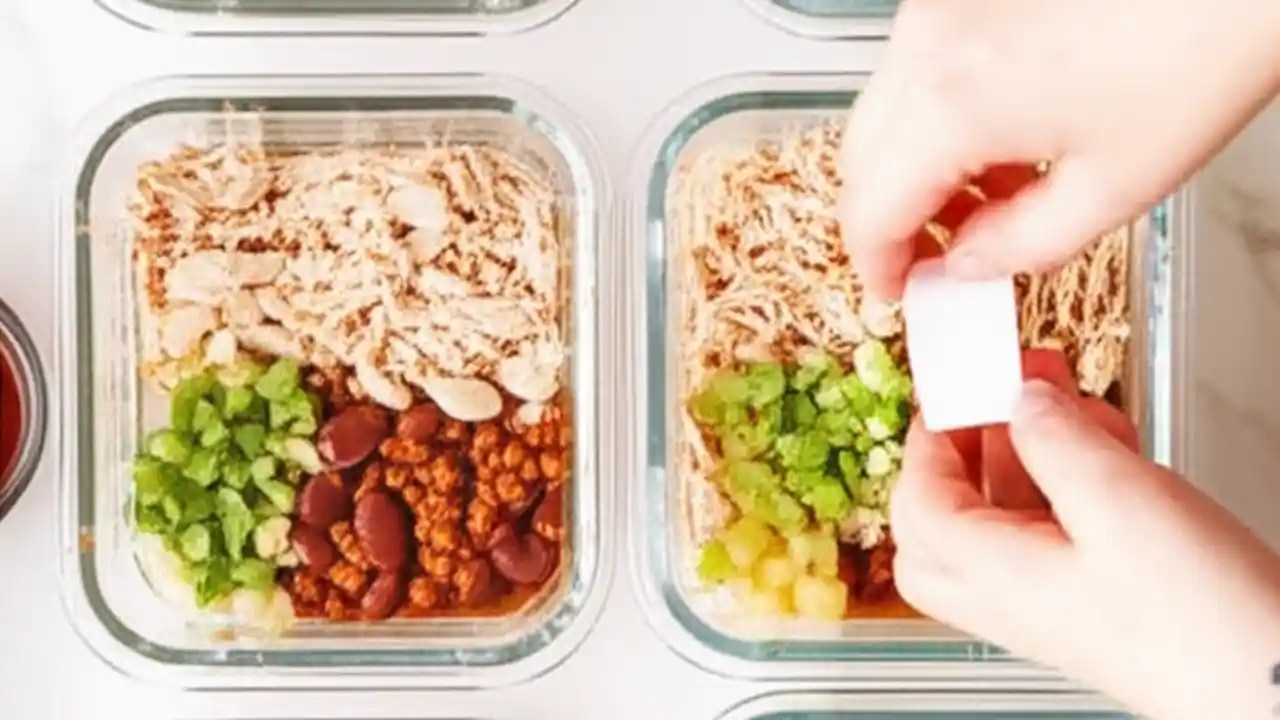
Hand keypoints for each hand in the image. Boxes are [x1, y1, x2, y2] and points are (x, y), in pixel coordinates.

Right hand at [840, 0, 1279, 297]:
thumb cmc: (1203, 44)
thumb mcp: (1116, 186)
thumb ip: (1021, 246)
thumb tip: (969, 264)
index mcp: (955, 102)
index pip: (869, 211)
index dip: (878, 266)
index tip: (901, 291)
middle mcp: (926, 43)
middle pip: (860, 157)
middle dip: (890, 218)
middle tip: (939, 255)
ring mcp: (936, 6)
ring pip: (883, 110)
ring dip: (915, 165)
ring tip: (992, 191)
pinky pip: (914, 65)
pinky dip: (937, 112)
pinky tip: (1003, 129)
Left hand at [892, 351, 1279, 719]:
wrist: (1276, 689)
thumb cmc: (1202, 618)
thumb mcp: (1120, 499)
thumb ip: (1057, 440)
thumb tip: (1021, 402)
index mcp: (994, 574)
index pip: (920, 501)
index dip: (931, 436)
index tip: (957, 387)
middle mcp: (1010, 597)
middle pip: (941, 521)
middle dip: (963, 452)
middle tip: (996, 401)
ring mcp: (1051, 604)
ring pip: (1001, 523)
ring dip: (1023, 460)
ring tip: (1066, 411)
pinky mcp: (1095, 601)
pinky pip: (1054, 535)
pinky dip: (1067, 487)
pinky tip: (1107, 453)